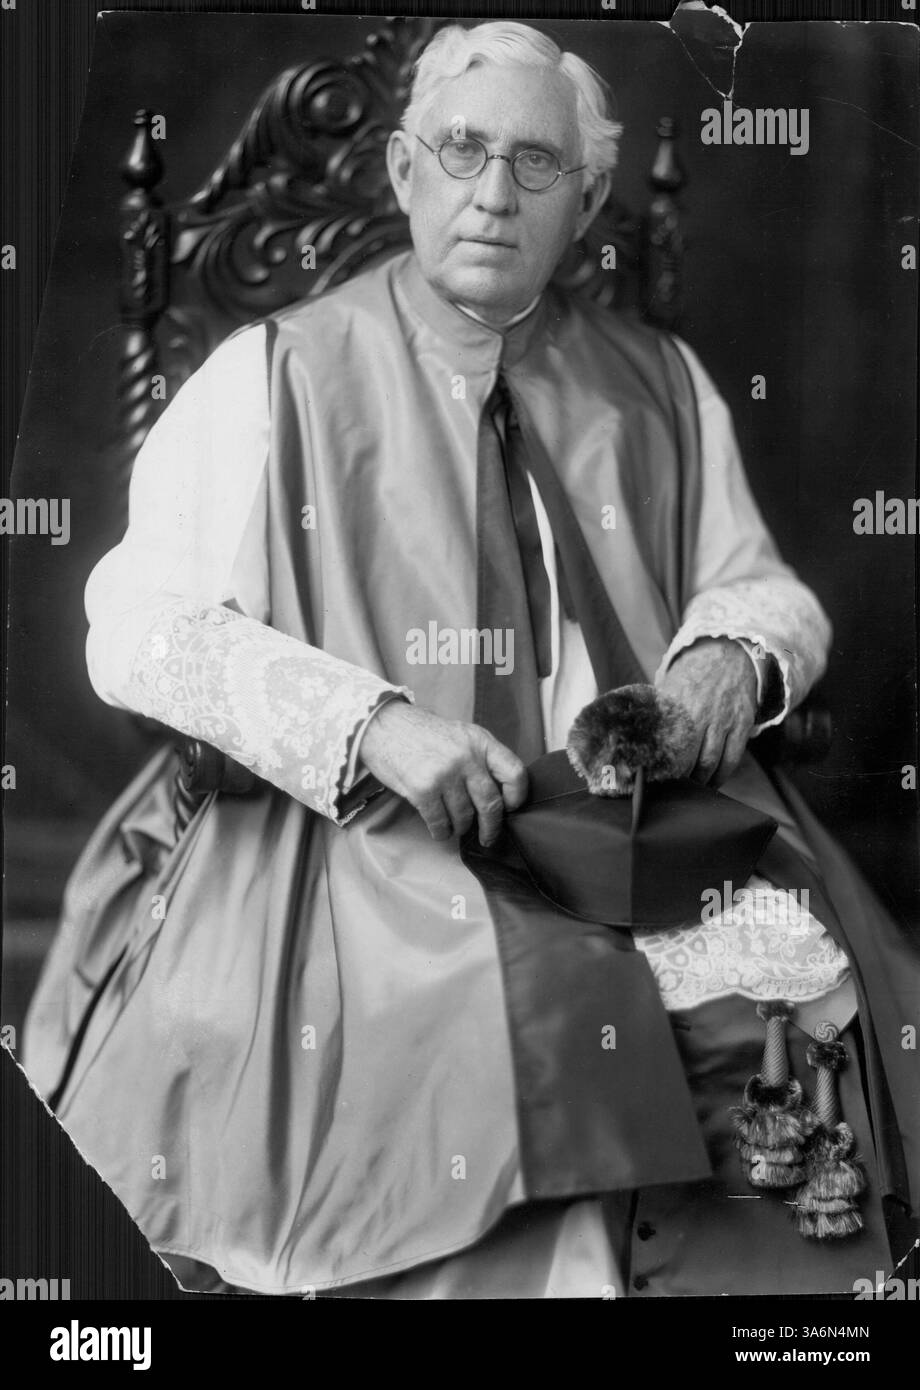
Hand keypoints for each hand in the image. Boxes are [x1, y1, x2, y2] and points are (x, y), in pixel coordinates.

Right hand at [359, 701, 528, 844]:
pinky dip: (441, 832)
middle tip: (488, 837)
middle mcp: (466, 757)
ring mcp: (444, 774)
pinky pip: (440, 823)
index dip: (517, 796)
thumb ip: (481, 758)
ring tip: (455, 826)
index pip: (515, 773)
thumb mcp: (461, 735)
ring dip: (461, 828)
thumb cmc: (422, 734)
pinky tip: (439, 830)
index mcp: (480, 741)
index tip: (510, 807)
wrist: (382, 726)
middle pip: (491, 804)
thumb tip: (499, 794)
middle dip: (491, 827)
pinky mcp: (423, 790)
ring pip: (464, 817)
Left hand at [656, 637, 757, 786]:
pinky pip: (732, 759)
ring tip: (689, 791)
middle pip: (688, 759)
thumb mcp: (669, 686)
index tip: (651, 780)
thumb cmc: (692, 674)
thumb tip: (631, 734)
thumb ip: (656, 711)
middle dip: (678, 780)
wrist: (731, 653)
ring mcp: (724, 721)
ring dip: (699, 782)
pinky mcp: (742, 725)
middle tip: (668, 791)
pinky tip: (712, 784)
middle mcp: (701, 714)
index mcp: (678, 704)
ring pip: (710, 763)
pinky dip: (721, 777)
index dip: (659, 766)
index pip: (666, 744)